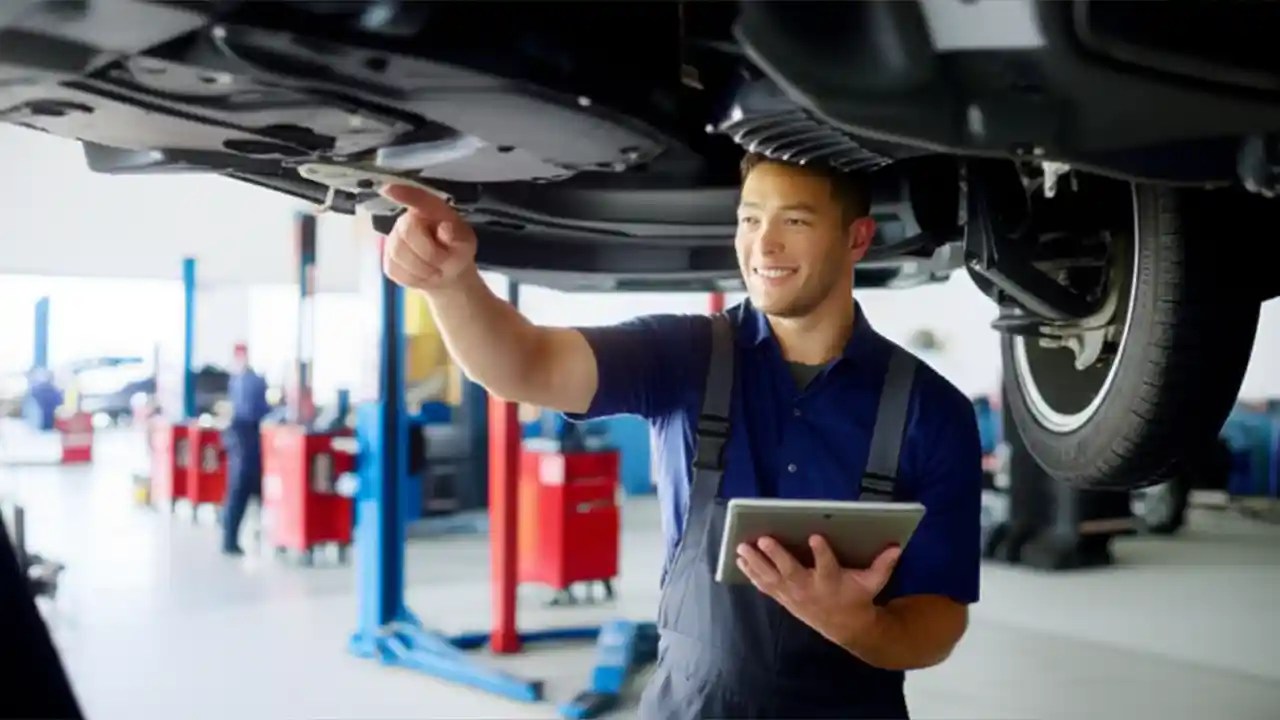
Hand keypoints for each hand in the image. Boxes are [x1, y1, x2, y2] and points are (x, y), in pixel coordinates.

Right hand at [380, 184, 478, 292]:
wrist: (448, 273)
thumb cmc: (456, 251)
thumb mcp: (466, 243)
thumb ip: (458, 235)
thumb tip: (446, 227)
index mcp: (430, 210)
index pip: (417, 199)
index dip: (404, 194)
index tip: (388, 189)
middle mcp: (407, 221)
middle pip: (407, 231)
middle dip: (429, 252)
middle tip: (443, 262)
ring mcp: (394, 241)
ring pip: (400, 254)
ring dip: (423, 268)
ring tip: (436, 270)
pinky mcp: (388, 261)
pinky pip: (398, 271)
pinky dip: (415, 279)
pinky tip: (424, 275)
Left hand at [736, 535, 901, 647]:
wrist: (845, 628)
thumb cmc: (857, 597)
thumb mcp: (873, 583)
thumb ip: (883, 564)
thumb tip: (897, 546)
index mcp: (832, 581)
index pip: (827, 565)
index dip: (821, 552)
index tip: (814, 536)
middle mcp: (810, 588)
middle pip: (791, 571)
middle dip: (777, 555)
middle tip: (764, 538)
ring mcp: (794, 595)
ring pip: (771, 577)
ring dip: (755, 562)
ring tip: (741, 547)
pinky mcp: (784, 598)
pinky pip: (764, 586)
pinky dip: (751, 573)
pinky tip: (740, 560)